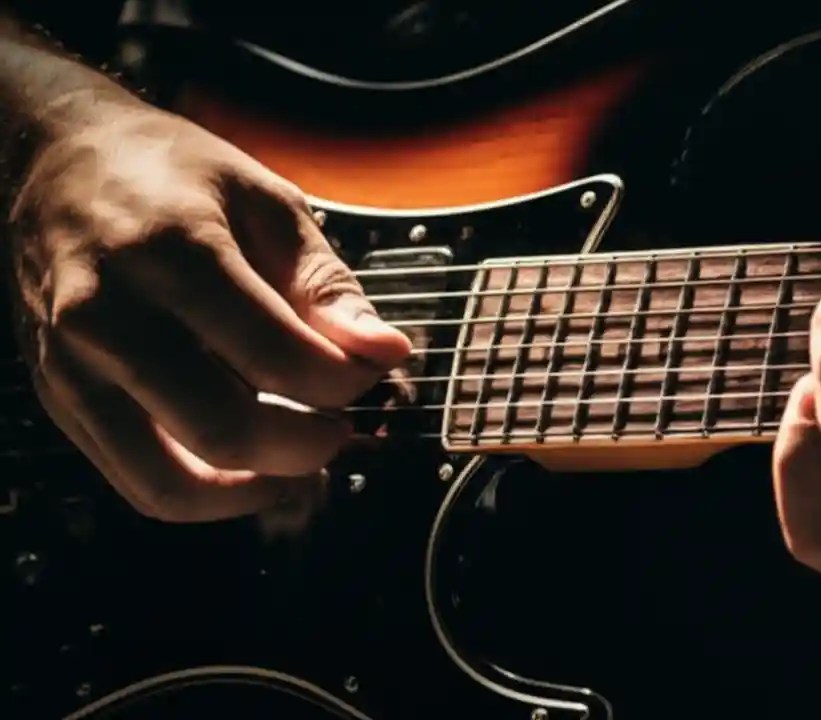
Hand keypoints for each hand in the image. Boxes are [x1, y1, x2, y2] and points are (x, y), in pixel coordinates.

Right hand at [7, 105, 411, 522]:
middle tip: (342, 424)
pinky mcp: (60, 398)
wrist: (55, 159)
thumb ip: (326, 284)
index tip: (371, 371)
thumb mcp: (267, 202)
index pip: (276, 356)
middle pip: (223, 428)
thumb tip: (385, 351)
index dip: (343, 382)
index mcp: (170, 251)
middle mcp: (107, 314)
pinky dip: (208, 493)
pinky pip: (137, 482)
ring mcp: (72, 365)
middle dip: (307, 445)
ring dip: (256, 486)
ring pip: (171, 481)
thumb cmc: (172, 174)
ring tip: (302, 458)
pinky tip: (253, 468)